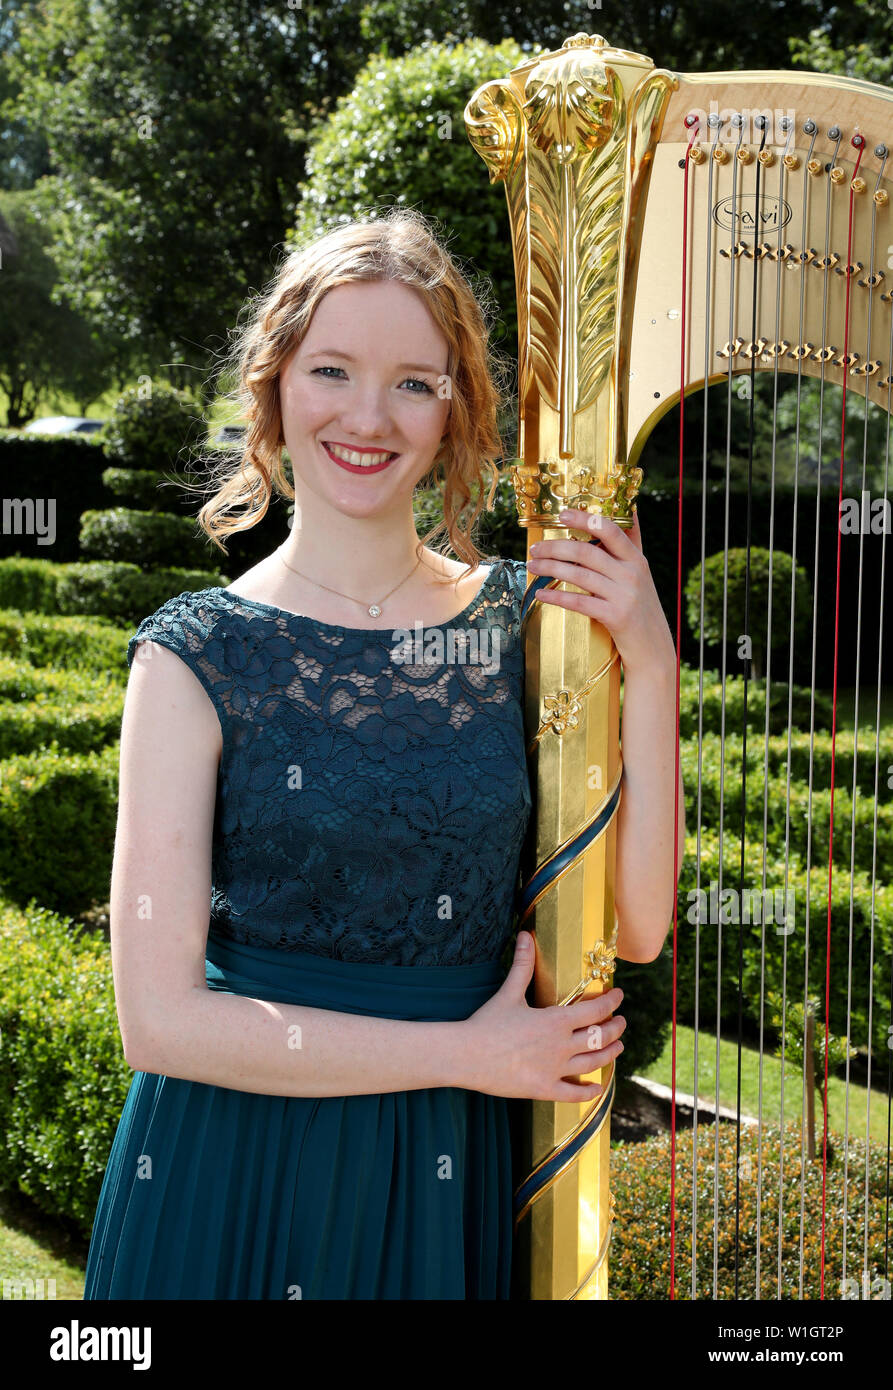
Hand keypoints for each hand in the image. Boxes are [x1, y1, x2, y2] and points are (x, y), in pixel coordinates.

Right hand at [457, 931, 625, 1101]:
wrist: (466, 1055)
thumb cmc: (486, 1022)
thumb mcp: (508, 992)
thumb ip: (523, 964)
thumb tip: (525, 934)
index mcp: (556, 1020)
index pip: (595, 1009)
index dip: (612, 1002)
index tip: (619, 996)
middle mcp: (561, 1045)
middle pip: (600, 1037)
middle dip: (616, 1029)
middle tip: (623, 1023)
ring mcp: (554, 1070)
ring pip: (593, 1063)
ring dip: (610, 1054)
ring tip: (618, 1048)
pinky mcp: (543, 1089)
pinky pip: (574, 1094)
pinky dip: (589, 1092)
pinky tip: (598, 1088)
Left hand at [525, 505, 675, 674]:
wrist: (654, 647)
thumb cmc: (641, 607)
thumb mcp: (641, 573)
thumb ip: (632, 545)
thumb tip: (631, 510)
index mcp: (636, 559)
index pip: (610, 530)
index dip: (585, 519)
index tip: (562, 514)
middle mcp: (632, 574)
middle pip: (587, 552)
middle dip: (556, 547)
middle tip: (535, 549)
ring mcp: (625, 596)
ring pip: (580, 575)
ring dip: (551, 569)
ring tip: (532, 567)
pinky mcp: (616, 617)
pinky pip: (579, 603)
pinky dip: (556, 598)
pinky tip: (540, 595)